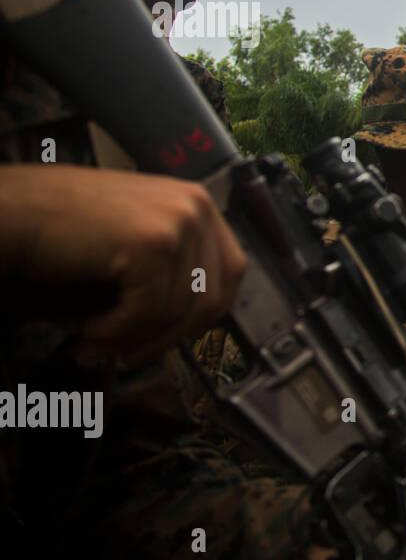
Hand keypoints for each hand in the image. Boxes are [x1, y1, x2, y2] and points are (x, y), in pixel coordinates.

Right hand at [0, 165, 245, 360]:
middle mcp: (197, 207)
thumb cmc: (64, 227)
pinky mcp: (152, 244)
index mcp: (199, 204)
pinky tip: (89, 329)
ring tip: (98, 343)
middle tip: (130, 355)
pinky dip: (118, 331)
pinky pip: (151, 311)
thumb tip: (193, 324)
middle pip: (212, 298)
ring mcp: (178, 222)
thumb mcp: (137, 236)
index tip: (168, 338)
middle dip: (170, 338)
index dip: (201, 315)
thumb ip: (173, 265)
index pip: (230, 274)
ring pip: (179, 311)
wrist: (14, 209)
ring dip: (136, 339)